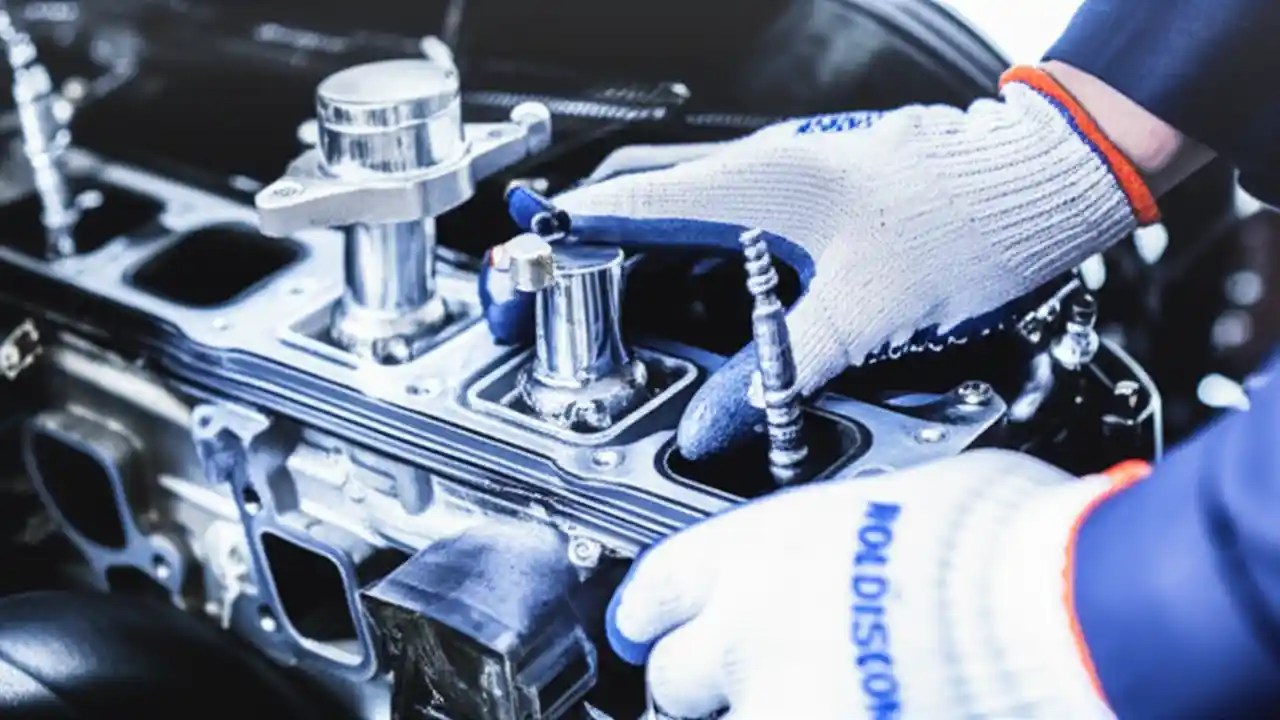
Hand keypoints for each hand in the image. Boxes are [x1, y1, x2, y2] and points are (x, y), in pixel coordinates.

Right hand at [501, 67, 1156, 459]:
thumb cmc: (962, 225)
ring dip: (637, 263)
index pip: (626, 206)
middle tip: (548, 307)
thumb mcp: (859, 314)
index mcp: (754, 181)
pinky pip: (723, 232)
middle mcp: (758, 172)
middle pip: (640, 209)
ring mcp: (781, 185)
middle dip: (586, 257)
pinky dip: (690, 269)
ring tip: (602, 314)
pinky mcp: (808, 204)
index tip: (522, 272)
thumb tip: (713, 424)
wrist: (1037, 186)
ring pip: (681, 221)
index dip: (564, 241)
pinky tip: (689, 307)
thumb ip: (774, 373)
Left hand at [607, 450, 1119, 718]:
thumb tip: (861, 538)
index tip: (644, 626)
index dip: (648, 611)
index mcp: (763, 552)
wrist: (1069, 607)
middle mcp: (752, 634)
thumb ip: (850, 534)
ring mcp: (785, 707)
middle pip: (671, 675)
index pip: (657, 587)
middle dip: (697, 680)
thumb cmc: (1009, 537)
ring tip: (801, 694)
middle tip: (734, 679)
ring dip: (750, 713)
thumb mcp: (904, 499)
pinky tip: (856, 712)